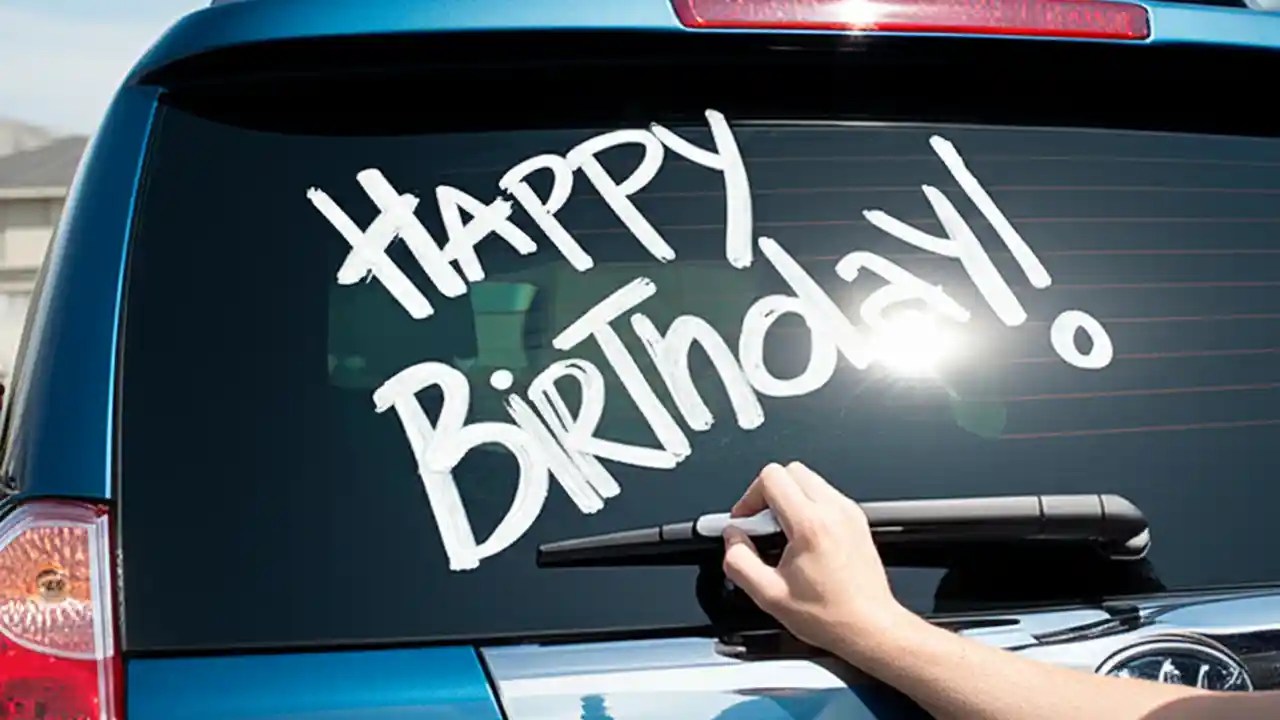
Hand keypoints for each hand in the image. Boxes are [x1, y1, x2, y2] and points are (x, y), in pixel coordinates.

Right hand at [721, 461, 911, 657]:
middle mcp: (834, 511)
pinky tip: (801, 538)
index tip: (745, 521)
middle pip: (790, 471)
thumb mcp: (769, 595)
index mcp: (811, 525)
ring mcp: (849, 513)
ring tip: (781, 533)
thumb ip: (739, 562)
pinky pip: (825, 496)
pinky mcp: (857, 520)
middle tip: (760, 524)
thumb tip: (731, 539)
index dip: (749, 497)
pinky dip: (808, 506)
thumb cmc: (831, 615)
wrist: (870, 627)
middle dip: (768, 493)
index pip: (772, 478)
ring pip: (809, 480)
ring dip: (788, 498)